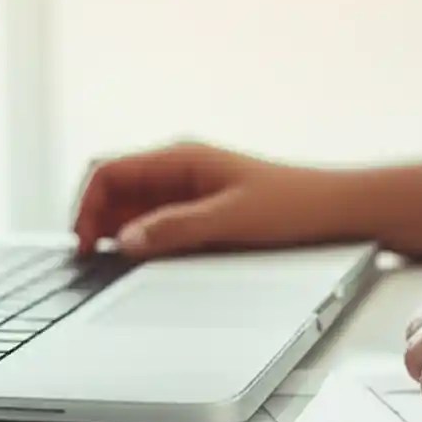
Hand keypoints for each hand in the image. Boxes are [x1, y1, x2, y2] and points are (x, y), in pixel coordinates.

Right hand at [73, 143, 336, 256]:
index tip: (84, 242)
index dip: (87, 205)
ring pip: (131, 207)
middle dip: (96, 220)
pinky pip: (155, 221)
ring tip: (113, 264)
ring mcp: (187, 190)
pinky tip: (143, 261)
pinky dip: (140, 239)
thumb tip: (126, 239)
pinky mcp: (199, 211)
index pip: (109, 170)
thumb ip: (175, 228)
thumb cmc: (294, 205)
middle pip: (114, 188)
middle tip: (92, 258)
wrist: (337, 210)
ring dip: (117, 231)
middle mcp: (179, 169)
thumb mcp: (230, 220)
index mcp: (180, 157)